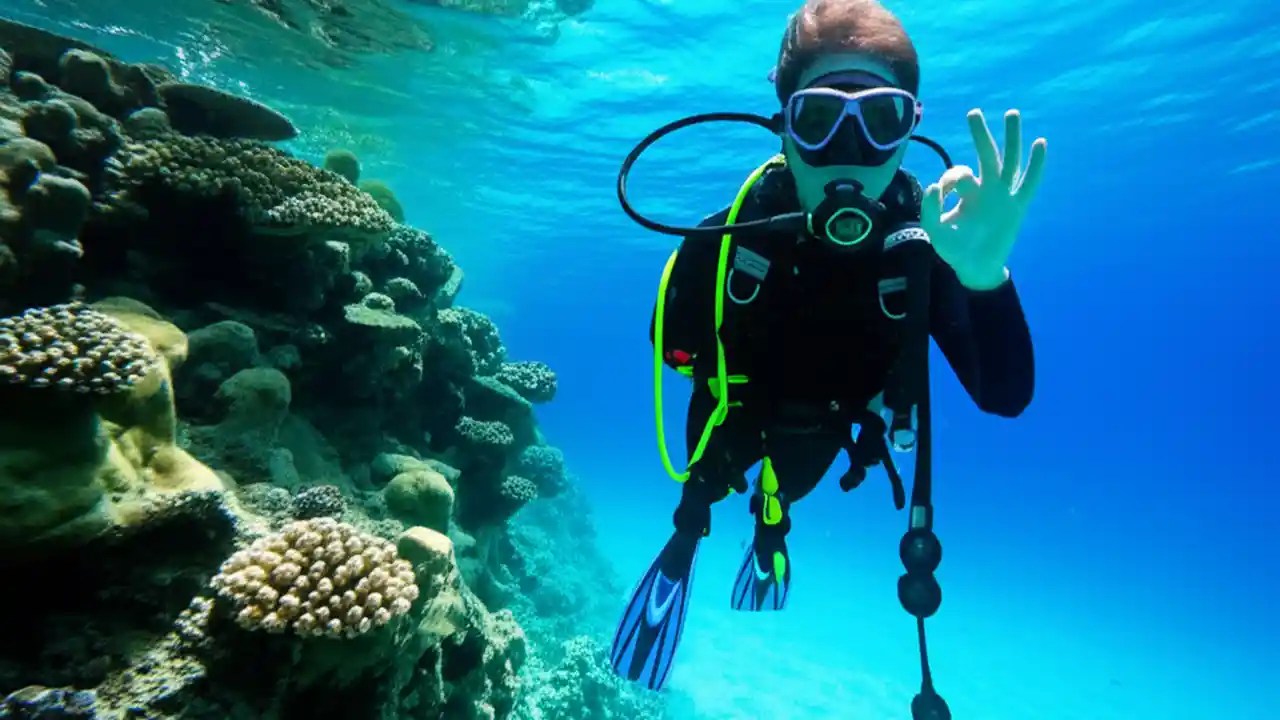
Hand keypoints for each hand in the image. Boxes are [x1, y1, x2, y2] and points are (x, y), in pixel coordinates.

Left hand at [920, 109, 1046, 289]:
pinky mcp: (1018, 207)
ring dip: (1011, 138)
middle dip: (979, 134)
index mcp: (967, 193)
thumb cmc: (954, 248)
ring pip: (1009, 161)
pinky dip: (1036, 165)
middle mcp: (986, 189)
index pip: (959, 174)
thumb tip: (933, 184)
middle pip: (985, 155)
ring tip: (1011, 113)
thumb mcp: (935, 230)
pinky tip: (1040, 143)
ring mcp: (1004, 196)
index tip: (941, 192)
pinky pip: (1029, 182)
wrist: (975, 267)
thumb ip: (929, 210)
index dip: (949, 179)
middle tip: (973, 112)